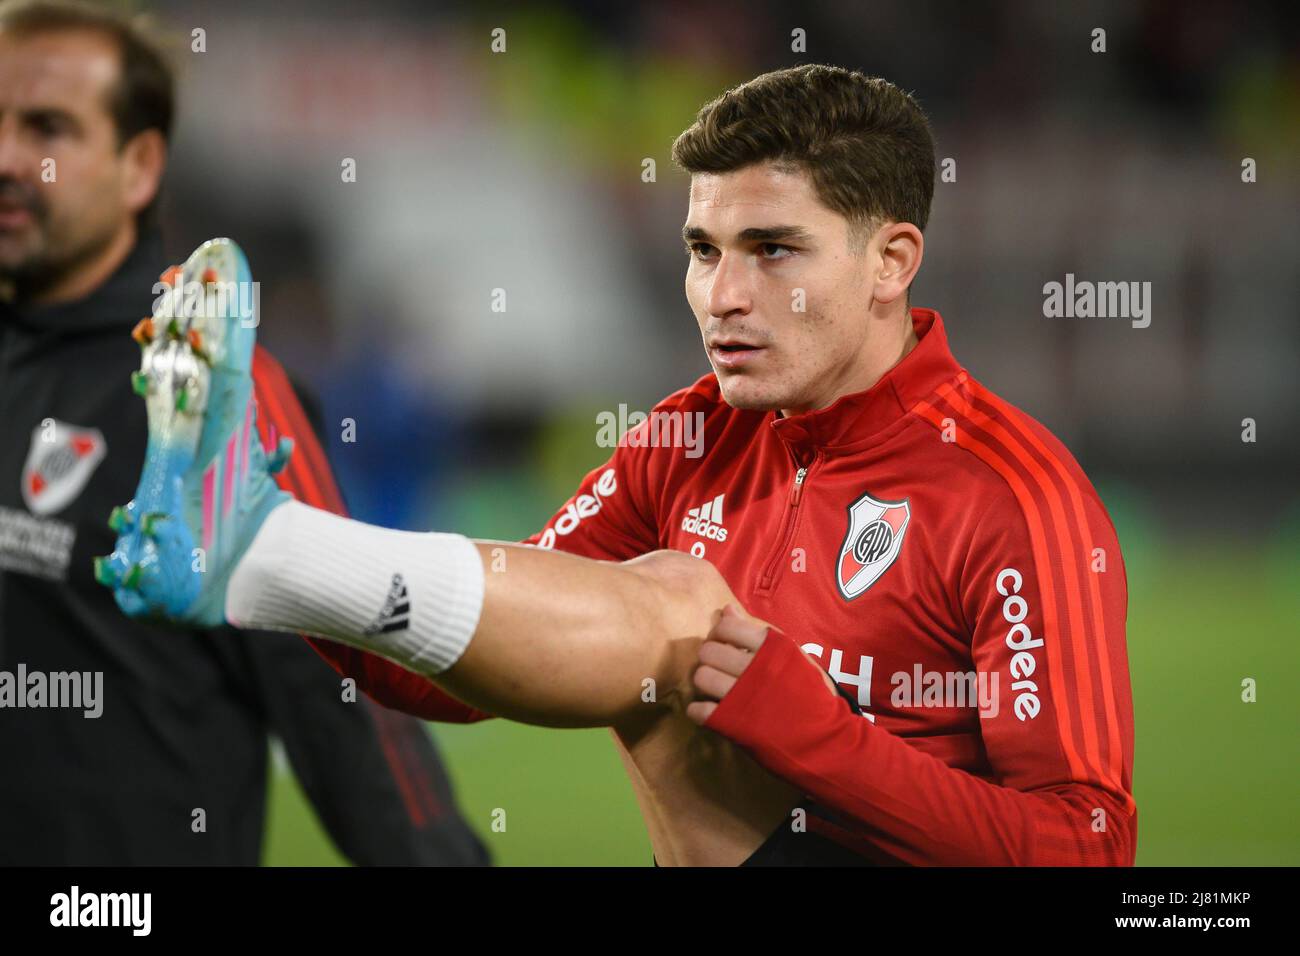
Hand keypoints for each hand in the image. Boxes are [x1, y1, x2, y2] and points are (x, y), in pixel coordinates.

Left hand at [686, 604, 837, 725]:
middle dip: (711, 657)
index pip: (727, 627)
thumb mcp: (795, 657)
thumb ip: (760, 632)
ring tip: (715, 688)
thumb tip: (726, 610)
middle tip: (720, 666)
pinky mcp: (733, 725)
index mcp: (772, 649)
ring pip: (701, 678)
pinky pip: (698, 710)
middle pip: (709, 651)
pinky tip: (711, 710)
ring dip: (704, 682)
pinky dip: (699, 710)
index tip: (726, 642)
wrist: (824, 741)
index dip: (721, 633)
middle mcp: (755, 669)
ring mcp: (742, 697)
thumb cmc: (813, 695)